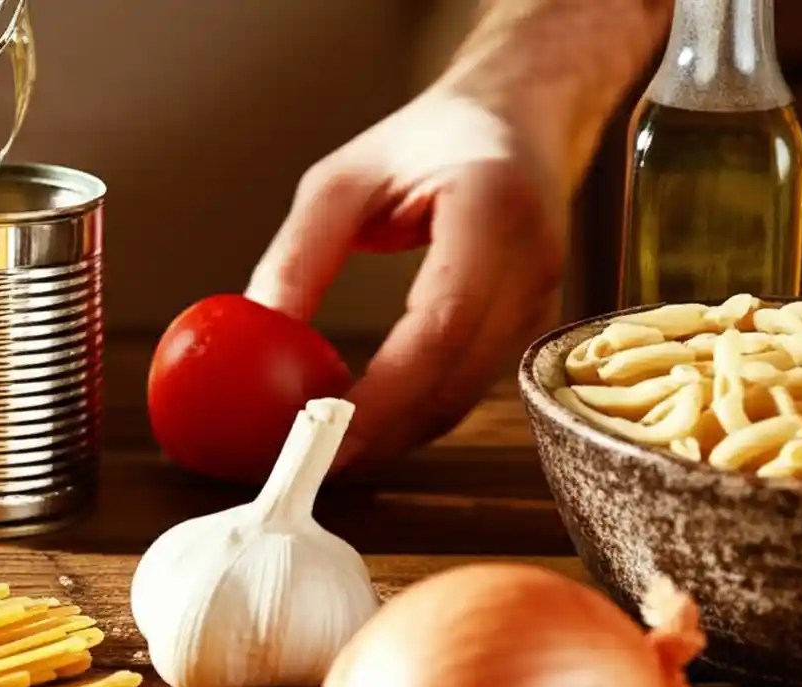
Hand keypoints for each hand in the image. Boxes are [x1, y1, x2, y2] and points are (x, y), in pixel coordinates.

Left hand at [245, 88, 565, 468]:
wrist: (520, 116)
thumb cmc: (433, 136)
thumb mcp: (345, 178)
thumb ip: (301, 256)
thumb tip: (259, 335)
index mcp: (492, 209)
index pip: (442, 323)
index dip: (385, 391)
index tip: (323, 428)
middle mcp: (531, 261)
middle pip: (457, 377)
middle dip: (382, 431)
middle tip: (311, 456)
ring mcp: (542, 298)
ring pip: (465, 396)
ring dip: (397, 431)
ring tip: (329, 443)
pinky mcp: (533, 324)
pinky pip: (471, 385)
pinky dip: (418, 410)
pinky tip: (371, 415)